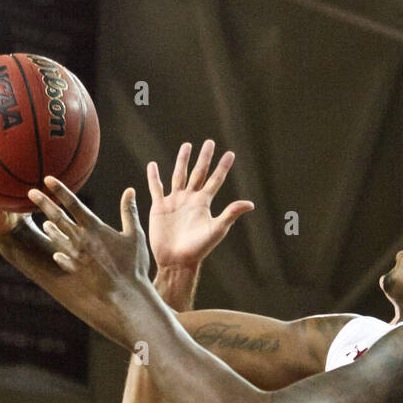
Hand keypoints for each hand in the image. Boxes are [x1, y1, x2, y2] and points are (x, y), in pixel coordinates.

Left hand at [27, 178, 151, 326]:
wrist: (125, 296)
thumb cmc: (134, 266)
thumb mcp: (135, 236)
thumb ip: (129, 212)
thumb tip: (130, 190)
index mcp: (95, 228)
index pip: (74, 204)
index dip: (60, 190)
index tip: (47, 179)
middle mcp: (81, 240)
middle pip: (58, 217)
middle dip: (43, 203)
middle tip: (30, 193)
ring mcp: (75, 256)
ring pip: (57, 238)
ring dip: (50, 229)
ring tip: (45, 224)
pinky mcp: (75, 270)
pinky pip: (63, 259)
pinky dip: (59, 254)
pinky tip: (56, 253)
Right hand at [147, 140, 252, 270]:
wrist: (177, 260)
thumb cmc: (199, 248)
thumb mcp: (217, 230)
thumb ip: (231, 214)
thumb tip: (250, 204)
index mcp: (204, 203)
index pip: (215, 180)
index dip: (223, 167)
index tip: (230, 153)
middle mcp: (190, 199)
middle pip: (198, 172)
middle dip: (204, 158)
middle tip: (209, 142)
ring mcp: (174, 201)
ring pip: (179, 175)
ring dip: (182, 161)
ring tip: (186, 146)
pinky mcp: (159, 207)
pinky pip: (156, 188)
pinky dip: (154, 176)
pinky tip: (152, 165)